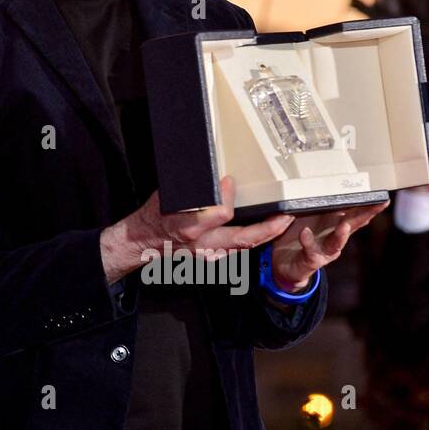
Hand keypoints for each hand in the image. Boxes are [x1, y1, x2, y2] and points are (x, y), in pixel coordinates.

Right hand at [100, 175, 293, 283]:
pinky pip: (238, 250)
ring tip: (283, 220)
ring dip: (267, 234)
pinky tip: (265, 231)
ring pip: (245, 246)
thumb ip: (192, 188)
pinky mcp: (211, 257)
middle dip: (269, 227)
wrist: (142, 241)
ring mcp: (208, 253)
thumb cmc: (153, 216)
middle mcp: (202, 243)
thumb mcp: (166, 195)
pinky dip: (253, 240)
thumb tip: (211, 172)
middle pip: (244, 238)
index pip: (221, 214)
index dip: (229, 196)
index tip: (230, 181)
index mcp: (189, 226)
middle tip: (286, 214)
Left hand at [268, 199, 388, 292]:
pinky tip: (306, 232)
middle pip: (353, 226)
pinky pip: (311, 252)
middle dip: (366, 215)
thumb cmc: (298, 236)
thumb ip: (312, 206)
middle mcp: (334, 238)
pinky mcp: (310, 261)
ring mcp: (324, 251)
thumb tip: (315, 185)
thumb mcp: (305, 217)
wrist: (284, 264)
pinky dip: (308, 242)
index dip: (369, 206)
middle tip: (378, 205)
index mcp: (335, 224)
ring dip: (341, 235)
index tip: (382, 197)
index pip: (354, 213)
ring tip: (345, 225)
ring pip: (336, 243)